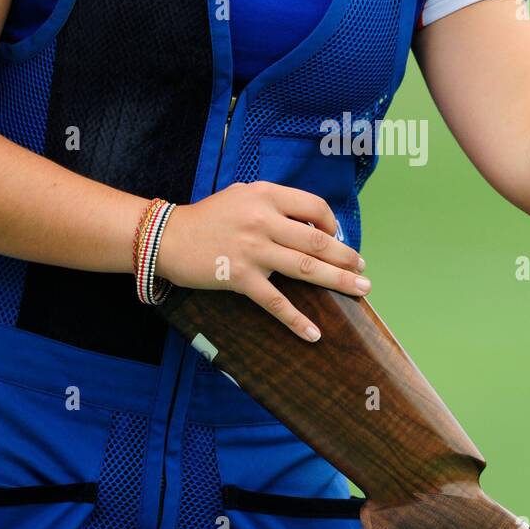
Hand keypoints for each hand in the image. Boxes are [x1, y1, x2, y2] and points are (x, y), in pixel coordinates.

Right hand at [155, 181, 370, 341]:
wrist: (167, 237)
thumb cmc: (207, 217)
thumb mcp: (242, 195)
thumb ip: (273, 204)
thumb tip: (310, 223)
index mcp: (266, 195)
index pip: (314, 207)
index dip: (332, 224)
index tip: (337, 239)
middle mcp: (263, 220)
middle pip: (317, 240)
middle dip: (346, 257)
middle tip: (363, 269)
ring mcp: (253, 250)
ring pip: (306, 268)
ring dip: (338, 281)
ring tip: (361, 289)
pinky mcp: (240, 277)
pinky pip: (275, 302)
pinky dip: (297, 320)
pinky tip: (314, 333)